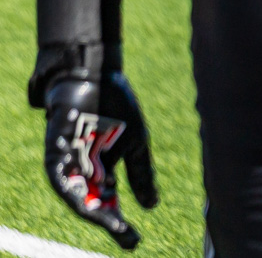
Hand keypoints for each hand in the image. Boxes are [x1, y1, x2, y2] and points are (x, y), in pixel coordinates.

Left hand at [41, 73, 156, 249]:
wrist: (98, 76)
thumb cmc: (117, 106)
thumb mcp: (136, 144)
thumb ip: (140, 175)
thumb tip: (150, 206)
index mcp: (104, 170)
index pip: (109, 202)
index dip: (120, 223)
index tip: (134, 241)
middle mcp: (85, 170)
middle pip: (92, 204)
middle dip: (108, 221)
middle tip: (125, 236)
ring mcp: (69, 161)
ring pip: (75, 195)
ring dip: (90, 210)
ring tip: (108, 222)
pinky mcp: (55, 150)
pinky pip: (59, 177)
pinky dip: (72, 189)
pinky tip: (85, 200)